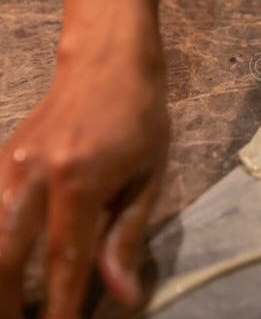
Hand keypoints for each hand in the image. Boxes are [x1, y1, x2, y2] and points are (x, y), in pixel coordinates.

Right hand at [0, 50, 168, 318]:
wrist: (107, 62)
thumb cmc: (140, 120)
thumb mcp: (148, 176)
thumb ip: (126, 236)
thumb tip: (121, 295)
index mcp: (80, 180)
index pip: (64, 259)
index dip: (60, 305)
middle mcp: (34, 175)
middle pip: (4, 255)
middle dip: (7, 303)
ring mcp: (8, 165)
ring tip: (8, 307)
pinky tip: (0, 266)